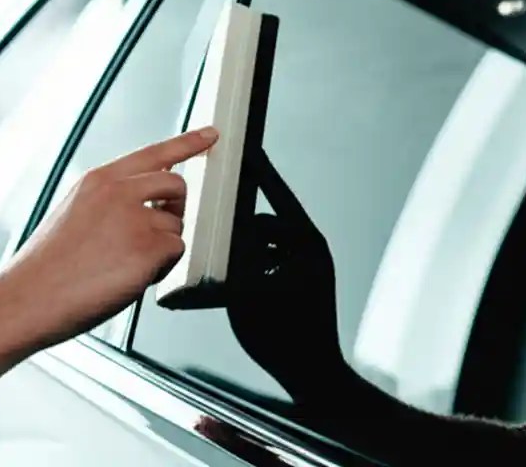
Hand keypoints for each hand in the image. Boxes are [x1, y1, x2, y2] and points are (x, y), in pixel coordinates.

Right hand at [0, 128, 217, 347]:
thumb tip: (147, 207)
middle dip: (175, 210)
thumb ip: (111, 201)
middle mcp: (119, 192)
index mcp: (99, 180)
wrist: (26, 299)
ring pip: (176, 227)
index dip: (187, 143)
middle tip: (155, 232)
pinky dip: (160, 269)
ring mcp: (135, 218)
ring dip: (160, 248)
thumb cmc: (46, 267)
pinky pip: (175, 254)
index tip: (210, 134)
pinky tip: (128, 277)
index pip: (154, 153)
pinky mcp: (148, 248)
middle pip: (177, 186)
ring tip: (122, 265)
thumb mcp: (74, 212)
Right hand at [227, 150, 353, 403]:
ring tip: (222, 273)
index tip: (245, 147)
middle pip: (264, 222)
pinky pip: (268, 264)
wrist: (313, 377)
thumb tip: (226, 230)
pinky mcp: (300, 283)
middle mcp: (310, 248)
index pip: (277, 193)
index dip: (258, 169)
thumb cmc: (286, 338)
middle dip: (238, 231)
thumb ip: (234, 254)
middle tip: (212, 234)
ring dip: (243, 254)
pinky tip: (232, 288)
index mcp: (306, 242)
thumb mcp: (247, 291)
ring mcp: (307, 266)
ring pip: (264, 246)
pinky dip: (251, 271)